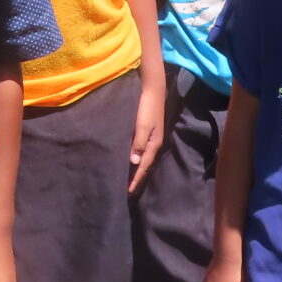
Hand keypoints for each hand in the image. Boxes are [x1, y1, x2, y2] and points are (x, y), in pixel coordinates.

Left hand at [127, 77, 166, 192]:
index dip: (136, 179)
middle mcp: (153, 143)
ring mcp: (151, 138)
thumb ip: (139, 143)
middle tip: (127, 190)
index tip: (128, 191)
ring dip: (136, 169)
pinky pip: (140, 150)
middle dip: (137, 178)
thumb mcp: (143, 126)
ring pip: (142, 158)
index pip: (143, 167)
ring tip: (127, 180)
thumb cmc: (146, 107)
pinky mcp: (146, 132)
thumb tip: (134, 163)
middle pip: (144, 165)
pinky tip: (130, 161)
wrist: (152, 90)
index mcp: (154, 144)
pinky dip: (136, 159)